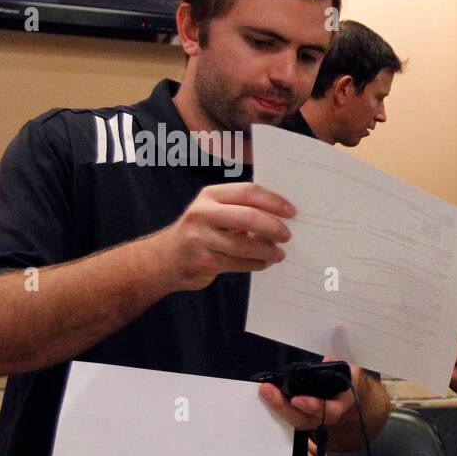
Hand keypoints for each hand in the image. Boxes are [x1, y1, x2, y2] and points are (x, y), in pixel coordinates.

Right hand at [155, 182, 295, 291]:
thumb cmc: (200, 233)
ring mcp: (200, 238)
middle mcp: (202, 213)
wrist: (164, 260)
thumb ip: (241, 209)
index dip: (273, 201)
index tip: (292, 212)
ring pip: (245, 244)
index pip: (248, 192)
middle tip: (288, 236)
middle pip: (248, 216)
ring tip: (279, 254)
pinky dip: (257, 263)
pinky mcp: (203, 261)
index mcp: (210, 196)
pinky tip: (264, 262)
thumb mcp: (214, 212)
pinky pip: (239, 263)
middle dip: (273, 227)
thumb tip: (282, 215)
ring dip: (268, 250)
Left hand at [260, 355, 360, 430]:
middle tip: (269, 391)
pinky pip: (288, 414)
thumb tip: (327, 361)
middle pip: (302, 419)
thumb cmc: (346, 383)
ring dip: (276, 406)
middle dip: (283, 406)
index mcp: (339, 406)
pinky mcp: (300, 415)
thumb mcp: (349, 372)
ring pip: (292, 419)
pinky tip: (266, 393)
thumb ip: (339, 367)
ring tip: (265, 390)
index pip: (327, 411)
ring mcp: (310, 418)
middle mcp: (323, 417)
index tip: (297, 400)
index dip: (313, 407)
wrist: (345, 395)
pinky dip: (276, 405)